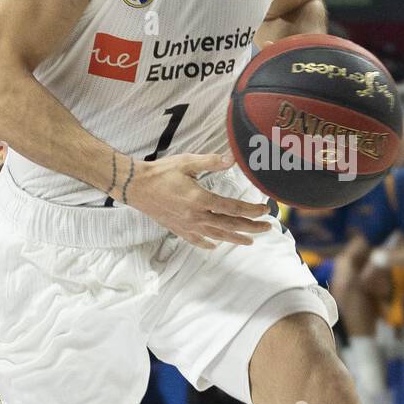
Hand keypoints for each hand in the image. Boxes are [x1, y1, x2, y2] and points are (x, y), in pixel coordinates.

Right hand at [121, 153, 271, 249]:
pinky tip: (216, 245)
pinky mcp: (178, 229)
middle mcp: (196, 216)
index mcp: (200, 199)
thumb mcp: (187, 162)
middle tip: (267, 228)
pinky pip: (197, 240)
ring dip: (236, 238)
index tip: (264, 210)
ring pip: (217, 235)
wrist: (136, 186)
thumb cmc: (161, 172)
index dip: (251, 211)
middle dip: (251, 227)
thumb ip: (212, 161)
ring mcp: (187, 225)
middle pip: (230, 225)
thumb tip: (233, 159)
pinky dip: (209, 243)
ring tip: (250, 241)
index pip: (233, 208)